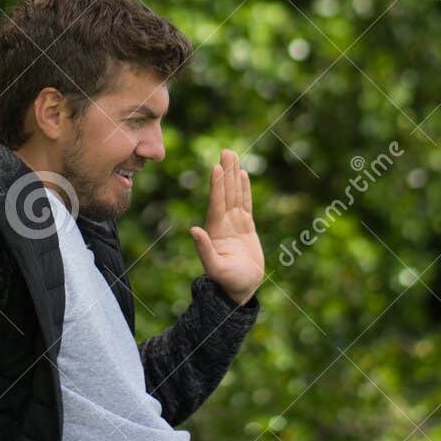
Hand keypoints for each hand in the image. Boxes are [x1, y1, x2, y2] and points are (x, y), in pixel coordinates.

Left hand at [189, 148, 263, 305]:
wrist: (240, 289)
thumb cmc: (228, 282)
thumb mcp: (215, 268)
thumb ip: (205, 250)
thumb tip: (194, 230)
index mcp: (214, 231)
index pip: (216, 204)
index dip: (217, 186)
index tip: (216, 168)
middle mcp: (223, 223)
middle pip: (225, 193)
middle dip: (226, 172)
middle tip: (226, 151)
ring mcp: (234, 223)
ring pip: (235, 194)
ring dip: (233, 175)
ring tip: (232, 155)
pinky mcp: (245, 226)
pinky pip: (245, 203)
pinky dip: (244, 190)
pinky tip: (242, 175)